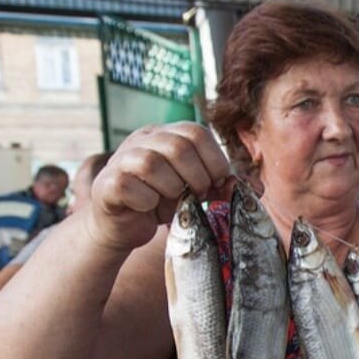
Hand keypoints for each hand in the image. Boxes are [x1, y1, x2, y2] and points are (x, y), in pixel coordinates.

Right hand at [86, 122, 230, 252]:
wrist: (124, 227)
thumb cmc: (161, 204)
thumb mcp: (194, 190)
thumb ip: (218, 184)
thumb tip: (252, 186)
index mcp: (165, 134)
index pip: (197, 132)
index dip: (214, 159)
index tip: (217, 183)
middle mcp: (142, 140)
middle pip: (178, 146)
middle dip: (197, 177)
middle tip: (197, 195)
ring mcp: (121, 159)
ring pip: (151, 163)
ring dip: (171, 188)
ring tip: (172, 201)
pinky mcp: (106, 183)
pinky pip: (129, 186)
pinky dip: (146, 201)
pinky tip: (148, 208)